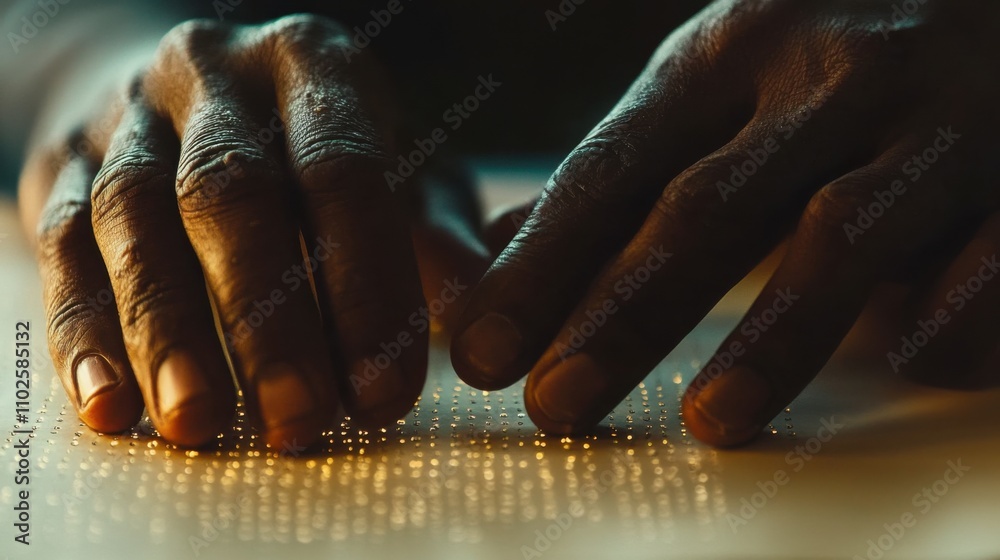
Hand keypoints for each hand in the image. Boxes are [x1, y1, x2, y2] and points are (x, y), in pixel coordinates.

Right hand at [19, 15, 486, 447]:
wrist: (188, 89)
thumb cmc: (317, 148)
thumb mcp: (398, 168)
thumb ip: (434, 233)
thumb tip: (476, 310)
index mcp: (314, 67)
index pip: (343, 173)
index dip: (365, 287)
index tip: (385, 391)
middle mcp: (214, 77)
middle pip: (232, 195)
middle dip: (267, 320)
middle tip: (299, 420)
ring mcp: (129, 116)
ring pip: (134, 219)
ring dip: (166, 330)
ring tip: (199, 423)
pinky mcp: (61, 164)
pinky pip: (62, 246)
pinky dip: (84, 332)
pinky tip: (112, 406)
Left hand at [452, 0, 999, 445]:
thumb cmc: (825, 52)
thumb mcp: (716, 81)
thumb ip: (623, 168)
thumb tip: (503, 238)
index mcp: (724, 59)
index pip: (612, 173)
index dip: (543, 267)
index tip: (482, 352)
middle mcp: (820, 80)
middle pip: (705, 210)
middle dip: (622, 316)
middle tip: (554, 405)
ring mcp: (928, 120)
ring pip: (840, 236)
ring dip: (773, 337)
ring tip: (710, 422)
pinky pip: (986, 255)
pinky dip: (942, 318)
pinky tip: (905, 368)